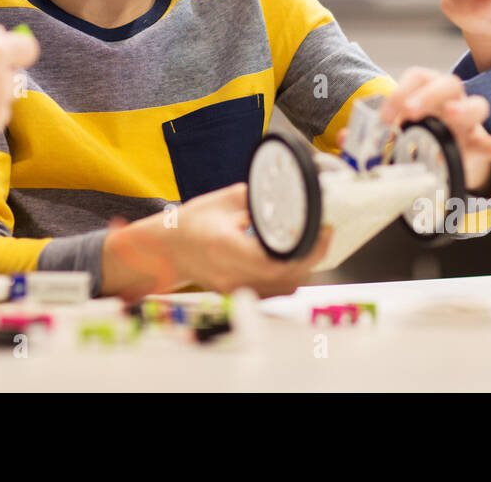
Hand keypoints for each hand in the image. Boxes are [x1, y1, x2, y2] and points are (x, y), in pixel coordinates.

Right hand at [106, 184, 331, 299]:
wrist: (165, 250)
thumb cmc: (191, 223)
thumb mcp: (223, 201)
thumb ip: (256, 200)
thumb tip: (286, 196)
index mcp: (226, 246)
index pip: (275, 259)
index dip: (306, 249)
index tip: (323, 230)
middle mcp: (231, 273)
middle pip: (286, 277)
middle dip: (312, 257)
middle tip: (325, 234)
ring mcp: (234, 289)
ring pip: (284, 288)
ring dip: (303, 269)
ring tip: (312, 245)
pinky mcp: (238, 295)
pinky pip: (274, 292)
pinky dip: (289, 277)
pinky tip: (294, 259)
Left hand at [378, 67, 490, 192]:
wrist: (440, 148)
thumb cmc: (415, 129)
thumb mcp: (395, 127)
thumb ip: (374, 132)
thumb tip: (346, 138)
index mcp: (427, 88)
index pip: (417, 77)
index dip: (400, 93)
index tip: (384, 118)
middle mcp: (451, 97)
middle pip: (449, 83)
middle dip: (429, 94)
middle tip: (411, 110)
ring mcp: (468, 118)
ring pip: (477, 105)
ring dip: (464, 109)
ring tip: (452, 115)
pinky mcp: (478, 141)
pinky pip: (488, 141)